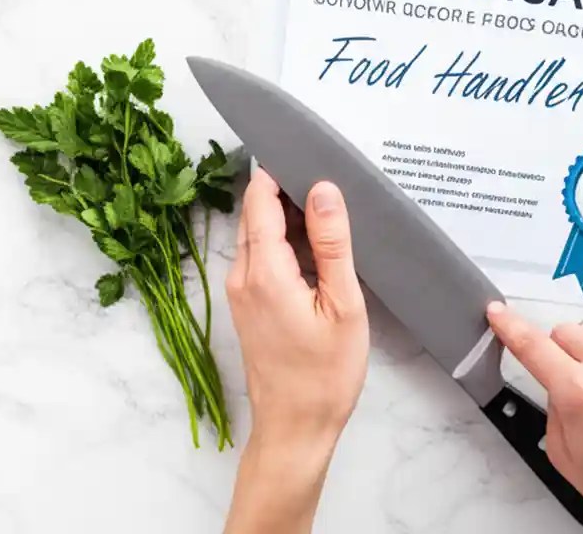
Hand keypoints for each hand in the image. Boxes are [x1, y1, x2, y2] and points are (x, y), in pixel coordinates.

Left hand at [225, 168, 369, 533]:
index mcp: (264, 272)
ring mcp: (239, 292)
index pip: (260, 199)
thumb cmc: (324, 375)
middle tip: (332, 190)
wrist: (296, 427)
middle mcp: (241, 276)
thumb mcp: (343, 304)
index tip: (309, 155)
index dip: (280, 170)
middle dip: (289, 193)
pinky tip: (318, 257)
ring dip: (289, 221)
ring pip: (258, 234)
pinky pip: (260, 257)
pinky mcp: (247, 305)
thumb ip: (333, 243)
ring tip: (332, 223)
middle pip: (256, 213)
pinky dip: (286, 245)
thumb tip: (324, 190)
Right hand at [486, 302, 582, 533]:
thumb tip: (553, 382)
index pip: (532, 344)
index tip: (497, 312)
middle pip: (561, 331)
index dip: (509, 325)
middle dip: (552, 353)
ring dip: (582, 349)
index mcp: (580, 392)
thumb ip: (552, 407)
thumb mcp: (562, 454)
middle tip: (561, 384)